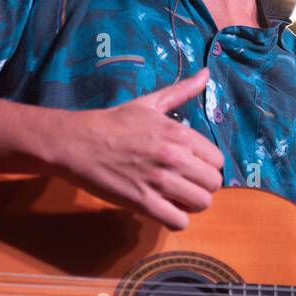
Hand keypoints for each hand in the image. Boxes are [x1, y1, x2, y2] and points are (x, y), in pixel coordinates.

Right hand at [49, 69, 223, 229]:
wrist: (77, 142)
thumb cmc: (114, 123)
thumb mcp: (150, 103)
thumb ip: (182, 91)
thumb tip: (206, 73)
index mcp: (180, 134)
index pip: (217, 160)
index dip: (206, 166)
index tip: (192, 166)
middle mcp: (175, 157)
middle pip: (213, 184)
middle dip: (201, 186)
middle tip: (184, 184)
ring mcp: (160, 182)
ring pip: (201, 204)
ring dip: (191, 204)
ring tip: (175, 197)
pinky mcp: (144, 203)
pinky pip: (178, 222)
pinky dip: (175, 219)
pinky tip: (163, 209)